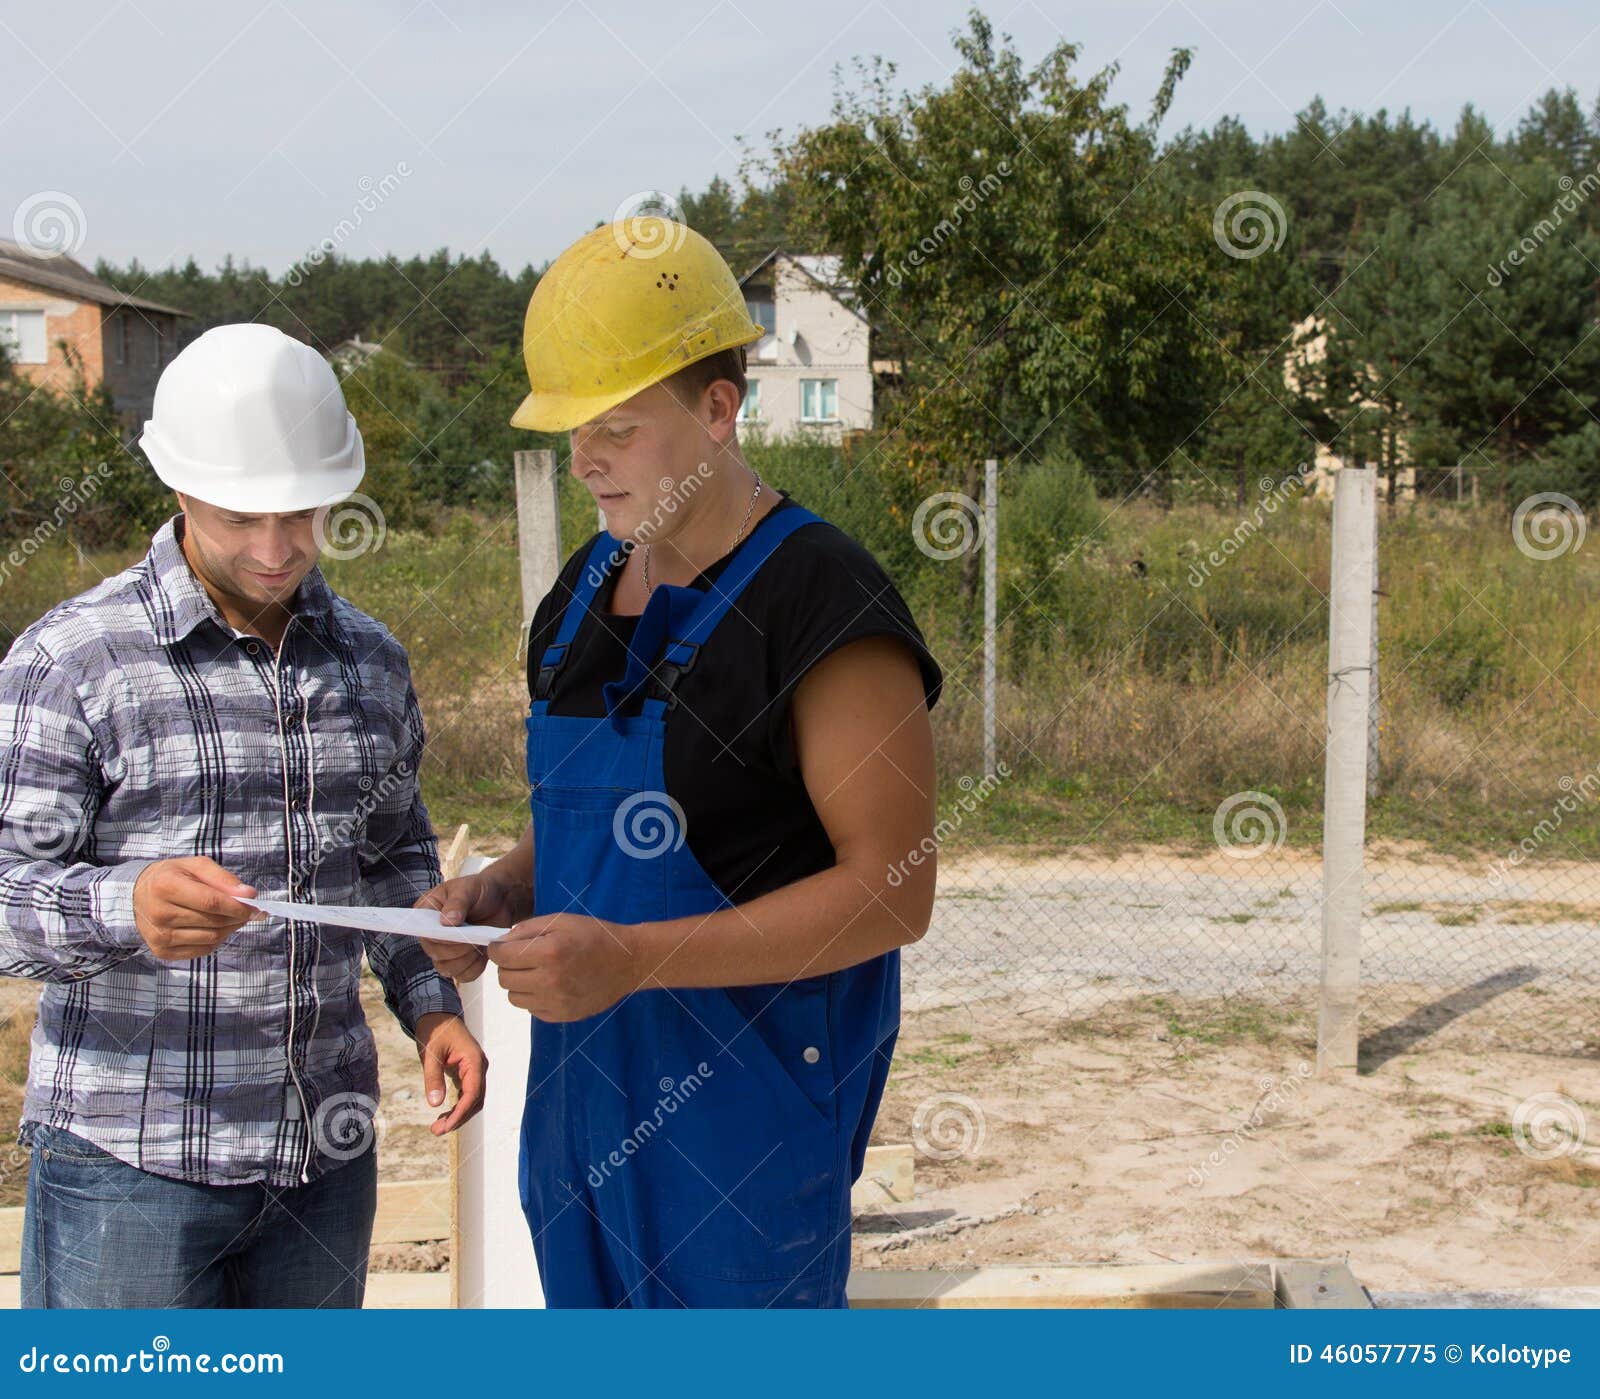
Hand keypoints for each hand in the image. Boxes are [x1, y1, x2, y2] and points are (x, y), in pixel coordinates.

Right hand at [133, 857, 259, 961]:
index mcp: (166, 886)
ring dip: (229, 929)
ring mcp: (159, 936)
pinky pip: (201, 950)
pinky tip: (216, 928)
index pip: (211, 902)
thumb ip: (223, 878)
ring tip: (232, 918)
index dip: (237, 906)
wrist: (135, 895)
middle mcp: (159, 913)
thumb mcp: (195, 866)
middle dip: (237, 917)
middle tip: (248, 911)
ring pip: (211, 938)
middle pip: (213, 922)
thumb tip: (249, 894)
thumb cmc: (171, 877)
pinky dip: (216, 940)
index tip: (255, 907)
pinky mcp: (162, 951)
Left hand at [413, 1012, 486, 1134]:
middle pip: (475, 1100)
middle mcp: (478, 1066)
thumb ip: (433, 1078)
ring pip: (472, 1099)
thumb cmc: (434, 1030)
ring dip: (458, 1115)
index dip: (460, 1112)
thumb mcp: (430, 1053)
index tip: (445, 1126)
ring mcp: (474, 1069)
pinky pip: (466, 1094)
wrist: (436, 1014)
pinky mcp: (467, 1072)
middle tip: (436, 1131)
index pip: (472, 1093)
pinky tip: (443, 1115)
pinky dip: (457, 1106)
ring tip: (437, 1128)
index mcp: (474, 1060)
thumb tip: (435, 1104)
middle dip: (458, 1118)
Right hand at [414, 867, 528, 983]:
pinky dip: (475, 968)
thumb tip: (446, 922)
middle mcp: (431, 935)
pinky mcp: (461, 960)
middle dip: (457, 949)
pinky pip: (463, 975)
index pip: (423, 932)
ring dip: (466, 960)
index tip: (456, 934)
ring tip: (480, 944)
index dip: (438, 938)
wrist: (500, 899)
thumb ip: (457, 903)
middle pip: (435, 953)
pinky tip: (484, 954)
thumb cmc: (479, 890)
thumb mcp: (468, 889)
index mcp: (425, 913)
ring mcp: (445, 950)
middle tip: (475, 938)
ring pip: (446, 968)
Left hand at [488, 913, 641, 1021]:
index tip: (503, 946)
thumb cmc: (595, 936)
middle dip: (508, 966)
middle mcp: (549, 980)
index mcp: (549, 952)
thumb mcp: (561, 920)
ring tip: (538, 971)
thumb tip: (500, 942)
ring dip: (520, 983)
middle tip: (523, 957)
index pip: (501, 956)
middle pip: (504, 978)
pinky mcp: (561, 1016)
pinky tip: (551, 985)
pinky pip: (531, 1009)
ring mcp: (555, 1002)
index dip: (497, 948)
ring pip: (514, 997)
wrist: (627, 962)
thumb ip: (527, 929)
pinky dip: (534, 997)